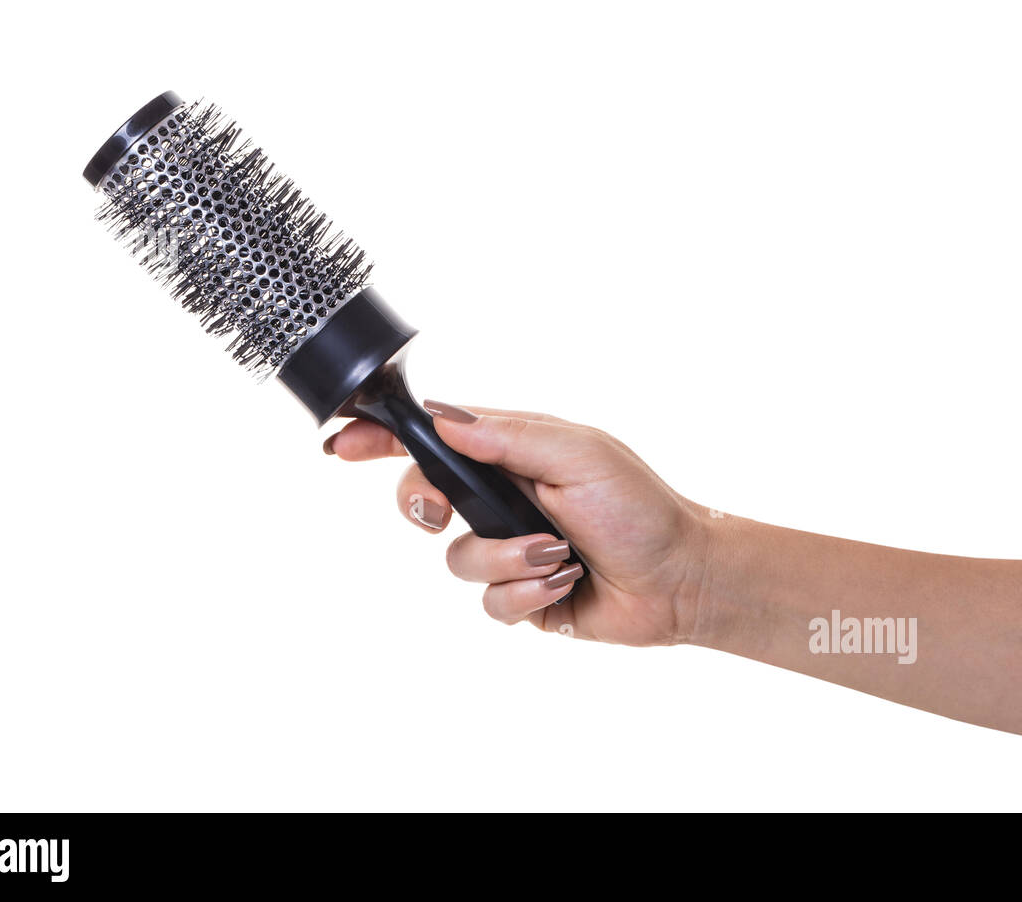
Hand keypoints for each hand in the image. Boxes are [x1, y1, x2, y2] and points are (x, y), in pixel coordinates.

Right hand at [323, 402, 711, 644]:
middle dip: (426, 506)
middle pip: (423, 497)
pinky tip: (565, 582)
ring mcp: (508, 546)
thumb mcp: (578, 454)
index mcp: (513, 451)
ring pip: (455, 559)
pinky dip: (526, 591)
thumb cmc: (639, 507)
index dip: (382, 439)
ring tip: (556, 554)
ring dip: (505, 557)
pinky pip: (488, 601)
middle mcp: (503, 497)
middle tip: (445, 512)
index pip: (434, 439)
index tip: (342, 443)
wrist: (680, 579)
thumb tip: (443, 419)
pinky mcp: (519, 593)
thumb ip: (508, 436)